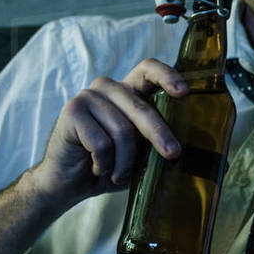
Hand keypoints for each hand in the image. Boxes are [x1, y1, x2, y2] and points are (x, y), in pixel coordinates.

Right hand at [30, 58, 188, 205]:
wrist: (68, 183)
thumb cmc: (108, 167)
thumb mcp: (138, 154)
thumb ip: (155, 142)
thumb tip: (185, 146)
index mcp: (126, 92)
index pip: (147, 69)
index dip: (166, 76)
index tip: (184, 92)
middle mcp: (107, 88)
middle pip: (140, 107)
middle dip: (158, 133)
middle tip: (173, 154)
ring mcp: (87, 97)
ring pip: (122, 130)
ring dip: (124, 162)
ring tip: (117, 174)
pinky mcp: (71, 111)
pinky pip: (102, 143)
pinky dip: (104, 165)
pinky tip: (96, 168)